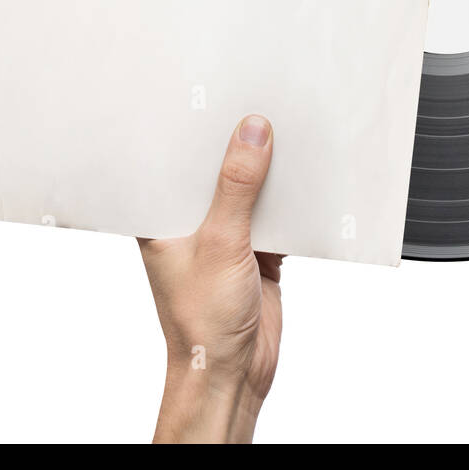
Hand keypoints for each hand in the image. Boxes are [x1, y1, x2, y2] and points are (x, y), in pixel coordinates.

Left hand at [138, 114, 282, 442]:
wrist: (233, 372)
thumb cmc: (201, 323)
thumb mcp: (220, 243)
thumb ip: (237, 187)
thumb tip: (251, 134)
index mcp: (163, 218)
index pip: (175, 161)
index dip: (192, 130)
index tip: (213, 97)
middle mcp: (192, 224)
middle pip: (217, 172)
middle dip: (237, 147)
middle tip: (257, 106)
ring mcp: (225, 237)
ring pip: (250, 192)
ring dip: (268, 174)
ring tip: (286, 133)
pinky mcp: (256, 252)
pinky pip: (275, 216)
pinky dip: (290, 203)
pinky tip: (305, 181)